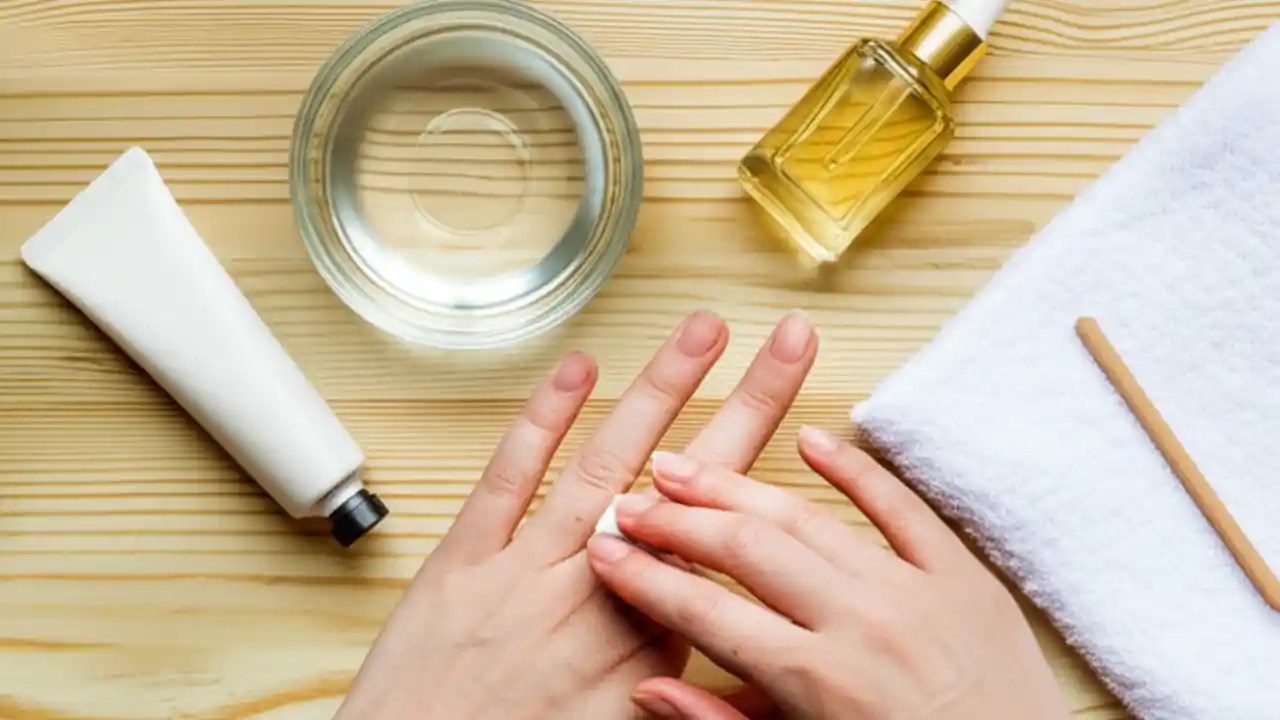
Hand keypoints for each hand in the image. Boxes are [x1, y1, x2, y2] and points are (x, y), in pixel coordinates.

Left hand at [336, 311, 817, 718]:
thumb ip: (689, 696)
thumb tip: (742, 654)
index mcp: (649, 642)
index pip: (728, 543)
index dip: (775, 480)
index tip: (812, 427)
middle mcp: (599, 594)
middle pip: (690, 483)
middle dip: (748, 405)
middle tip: (791, 343)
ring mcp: (528, 570)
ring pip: (608, 464)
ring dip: (662, 389)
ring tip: (705, 330)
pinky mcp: (462, 560)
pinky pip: (508, 478)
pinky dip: (541, 420)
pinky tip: (578, 368)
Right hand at [588, 427, 1070, 719]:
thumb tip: (649, 689)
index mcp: (819, 683)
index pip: (705, 613)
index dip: (644, 579)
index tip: (605, 551)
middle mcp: (862, 624)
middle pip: (745, 549)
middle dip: (677, 521)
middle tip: (632, 501)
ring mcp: (916, 591)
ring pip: (806, 516)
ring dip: (737, 488)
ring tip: (685, 465)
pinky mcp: (963, 576)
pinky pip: (901, 505)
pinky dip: (853, 468)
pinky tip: (810, 437)